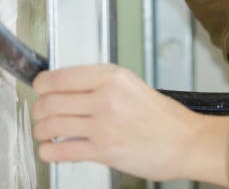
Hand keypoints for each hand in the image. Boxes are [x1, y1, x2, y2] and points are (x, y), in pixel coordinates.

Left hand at [31, 64, 228, 184]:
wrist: (188, 142)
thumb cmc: (167, 119)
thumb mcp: (134, 87)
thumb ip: (103, 86)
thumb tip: (70, 90)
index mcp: (113, 77)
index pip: (60, 77)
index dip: (42, 85)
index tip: (41, 88)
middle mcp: (106, 98)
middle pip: (49, 102)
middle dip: (39, 110)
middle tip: (42, 114)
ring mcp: (103, 125)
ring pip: (50, 126)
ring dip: (42, 131)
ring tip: (46, 133)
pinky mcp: (103, 150)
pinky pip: (60, 151)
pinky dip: (49, 151)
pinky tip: (53, 149)